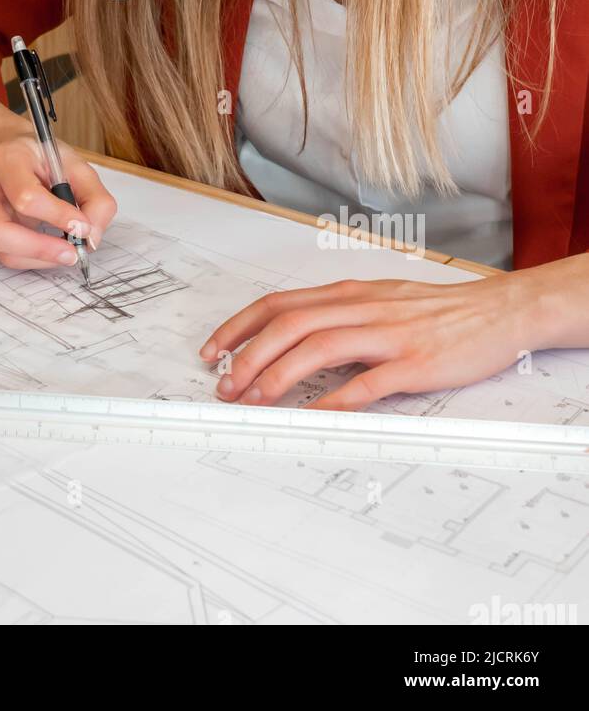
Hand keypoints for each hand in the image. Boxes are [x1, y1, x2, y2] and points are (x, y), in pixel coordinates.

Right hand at [0, 133, 116, 270]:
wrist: (10, 150)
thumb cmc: (41, 158)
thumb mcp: (76, 166)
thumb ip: (94, 199)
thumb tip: (90, 237)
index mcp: (7, 158)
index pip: (26, 196)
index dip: (57, 216)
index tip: (83, 228)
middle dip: (38, 249)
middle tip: (72, 254)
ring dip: (37, 258)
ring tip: (64, 252)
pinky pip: (2, 253)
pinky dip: (31, 258)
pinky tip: (49, 247)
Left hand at [198, 259, 588, 410]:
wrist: (497, 311)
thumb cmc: (434, 311)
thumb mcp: (377, 300)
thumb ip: (336, 316)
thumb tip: (287, 339)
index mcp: (348, 294)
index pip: (279, 303)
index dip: (239, 326)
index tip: (212, 350)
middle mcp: (361, 308)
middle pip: (290, 324)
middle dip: (249, 355)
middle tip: (225, 385)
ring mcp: (388, 335)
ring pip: (320, 347)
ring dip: (280, 374)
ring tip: (254, 399)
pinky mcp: (413, 364)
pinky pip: (367, 383)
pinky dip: (333, 400)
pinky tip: (311, 417)